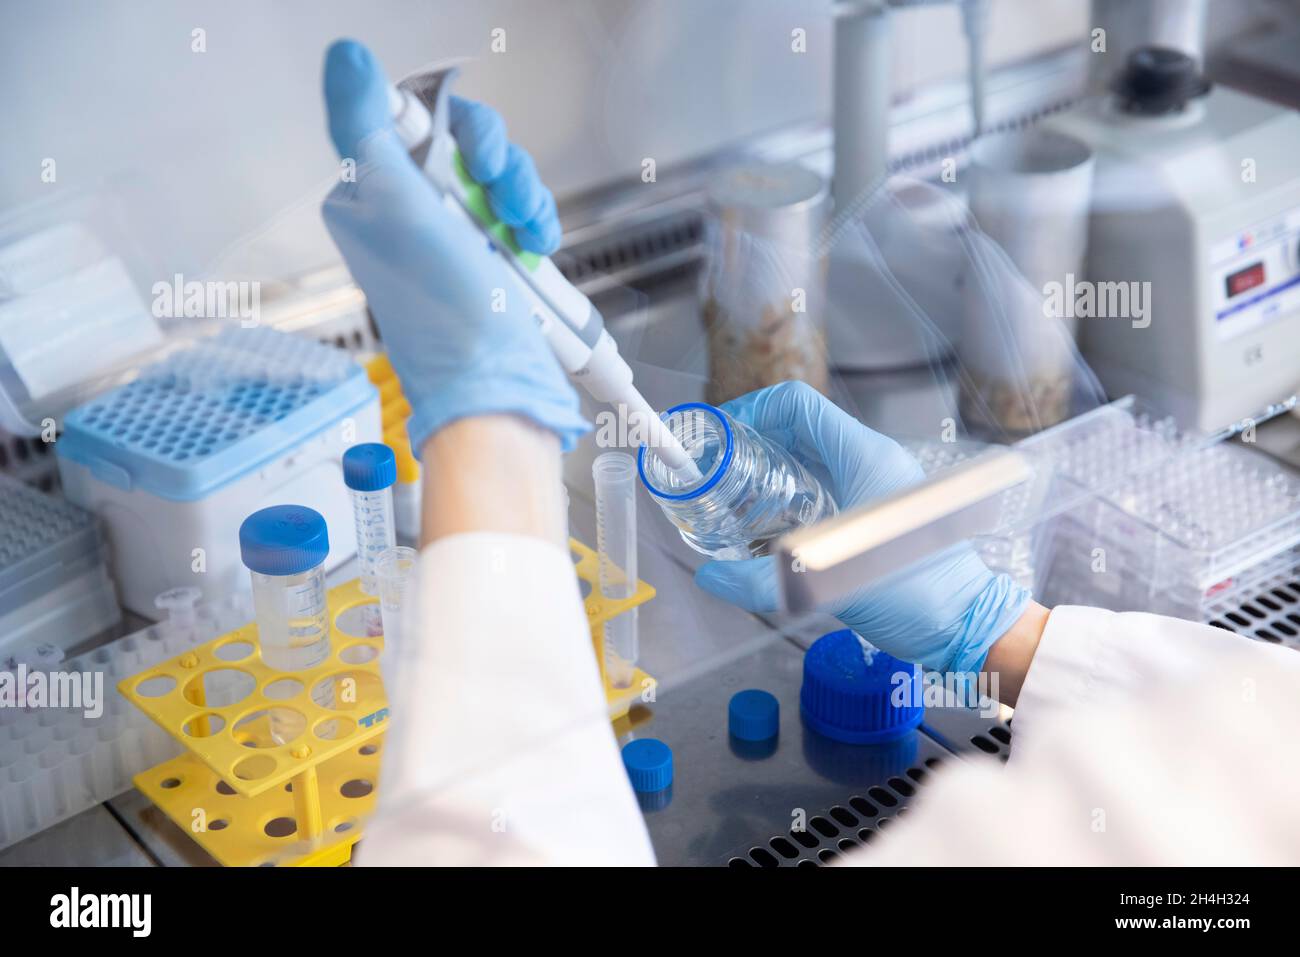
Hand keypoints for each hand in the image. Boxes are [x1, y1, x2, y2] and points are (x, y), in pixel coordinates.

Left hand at [320, 39, 586, 455]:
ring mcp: (454, 239)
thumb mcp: (396, 207)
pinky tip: (536, 246)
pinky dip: (535, 223)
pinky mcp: (492, 260)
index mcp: (370, 197)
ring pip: (497, 176)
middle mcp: (408, 215)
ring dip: (522, 195)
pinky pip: (519, 212)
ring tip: (525, 231)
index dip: (453, 129)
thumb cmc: (445, 315)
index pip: (412, 120)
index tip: (469, 158)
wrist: (497, 387)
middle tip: (499, 195)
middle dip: (496, 165)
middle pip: (462, 144)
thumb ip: (365, 127)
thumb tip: (346, 58)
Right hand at [693, 381, 1031, 675]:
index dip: (750, 410)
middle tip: (716, 470)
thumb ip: (761, 583)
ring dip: (770, 469)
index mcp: (863, 457)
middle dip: (751, 443)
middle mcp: (870, 461)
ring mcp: (875, 484)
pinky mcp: (875, 510)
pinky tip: (768, 525)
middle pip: (798, 428)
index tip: (719, 435)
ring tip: (733, 495)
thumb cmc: (916, 595)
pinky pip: (825, 485)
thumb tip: (710, 577)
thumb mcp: (829, 586)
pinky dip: (791, 494)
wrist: (967, 626)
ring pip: (810, 457)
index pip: (796, 405)